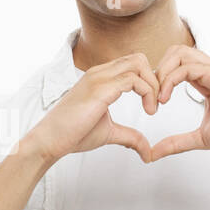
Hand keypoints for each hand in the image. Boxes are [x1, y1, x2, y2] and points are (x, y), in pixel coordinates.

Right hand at [19, 53, 159, 164]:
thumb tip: (148, 152)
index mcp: (101, 77)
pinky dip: (148, 93)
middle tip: (159, 102)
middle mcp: (100, 72)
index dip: (149, 80)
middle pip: (138, 58)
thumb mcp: (109, 132)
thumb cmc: (73, 134)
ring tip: (153, 108)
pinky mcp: (100, 90)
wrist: (50, 140)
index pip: (133, 64)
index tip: (154, 103)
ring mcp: (99, 78)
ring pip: (138, 64)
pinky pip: (133, 80)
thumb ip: (130, 136)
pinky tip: (148, 110)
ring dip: (153, 85)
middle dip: (155, 78)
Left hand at [150, 45, 209, 158]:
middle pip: (174, 51)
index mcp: (205, 78)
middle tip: (151, 96)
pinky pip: (187, 68)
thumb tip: (152, 154)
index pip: (175, 63)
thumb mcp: (199, 138)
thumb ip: (175, 143)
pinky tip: (165, 99)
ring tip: (158, 98)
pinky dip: (170, 80)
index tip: (152, 103)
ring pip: (178, 54)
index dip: (159, 78)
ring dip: (161, 74)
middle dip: (157, 70)